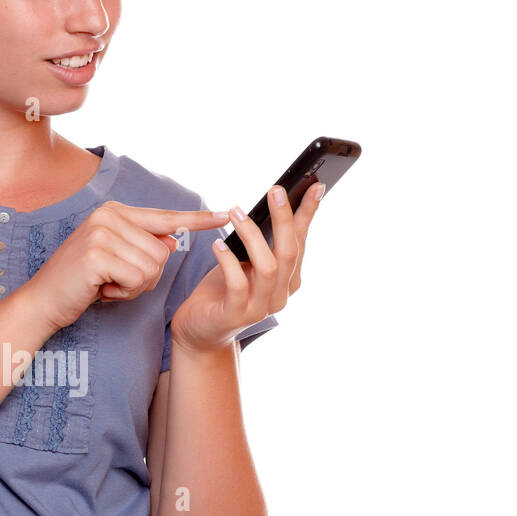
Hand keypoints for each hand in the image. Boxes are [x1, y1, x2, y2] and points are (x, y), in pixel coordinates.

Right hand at [22, 200, 229, 332]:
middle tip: (114, 282)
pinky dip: (123, 293)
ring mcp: (102, 232)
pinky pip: (137, 279)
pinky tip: (100, 290)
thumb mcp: (115, 260)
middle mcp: (109, 215)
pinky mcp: (97, 254)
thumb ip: (144, 247)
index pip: (165, 216)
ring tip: (106, 285)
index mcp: (115, 211)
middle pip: (162, 252)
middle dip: (145, 277)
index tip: (225, 215)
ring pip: (153, 267)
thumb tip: (173, 243)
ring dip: (134, 287)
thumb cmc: (80, 283)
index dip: (197, 219)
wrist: (43, 301)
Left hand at [170, 180, 325, 355]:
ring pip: (268, 267)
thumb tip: (273, 202)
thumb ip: (261, 241)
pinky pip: (238, 285)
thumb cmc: (222, 290)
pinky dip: (228, 262)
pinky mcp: (236, 315)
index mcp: (287, 279)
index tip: (316, 185)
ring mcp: (260, 307)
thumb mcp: (245, 260)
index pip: (301, 240)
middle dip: (284, 219)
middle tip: (275, 190)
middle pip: (289, 252)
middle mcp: (280, 294)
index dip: (308, 213)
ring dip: (252, 236)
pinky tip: (217, 244)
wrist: (200, 330)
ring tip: (234, 213)